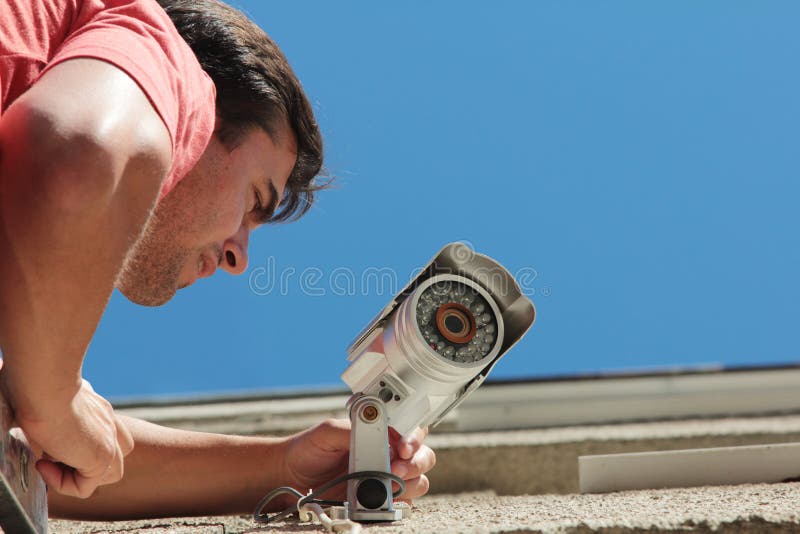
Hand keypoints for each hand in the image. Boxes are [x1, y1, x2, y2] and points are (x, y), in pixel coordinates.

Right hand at [3, 376, 133, 497]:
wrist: (45, 382)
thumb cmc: (33, 382)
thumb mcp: (43, 396)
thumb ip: (47, 408)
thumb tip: (22, 413)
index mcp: (96, 404)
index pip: (105, 431)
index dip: (78, 444)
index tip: (48, 438)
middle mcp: (107, 419)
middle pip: (117, 451)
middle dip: (86, 462)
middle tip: (52, 454)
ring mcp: (108, 438)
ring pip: (110, 473)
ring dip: (77, 475)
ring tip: (48, 461)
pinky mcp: (101, 456)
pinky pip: (86, 487)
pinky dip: (62, 484)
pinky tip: (42, 464)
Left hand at [282, 418, 435, 503]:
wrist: (291, 477)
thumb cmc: (310, 449)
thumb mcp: (328, 431)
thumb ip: (354, 428)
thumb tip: (376, 429)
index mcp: (382, 432)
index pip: (412, 430)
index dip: (414, 437)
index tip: (403, 446)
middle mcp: (390, 454)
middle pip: (423, 457)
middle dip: (415, 462)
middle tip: (396, 469)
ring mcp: (387, 479)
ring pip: (418, 482)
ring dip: (408, 483)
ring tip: (385, 486)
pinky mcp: (381, 501)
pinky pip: (402, 505)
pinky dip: (396, 504)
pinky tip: (379, 501)